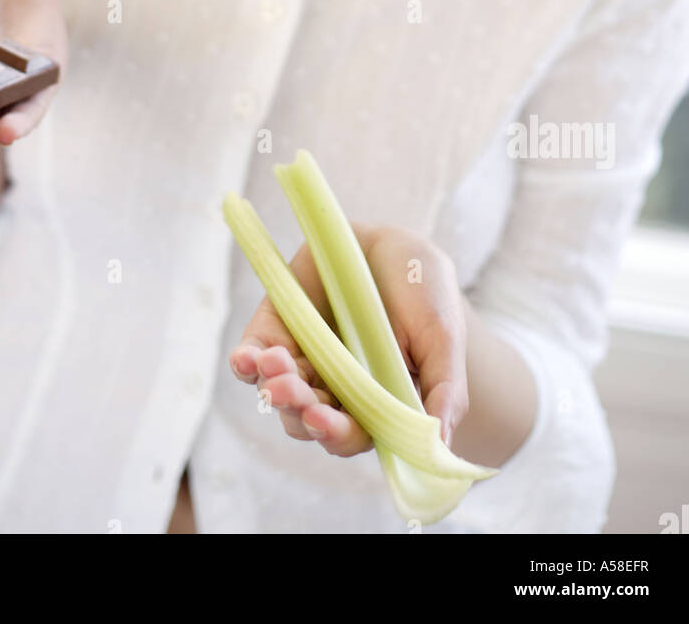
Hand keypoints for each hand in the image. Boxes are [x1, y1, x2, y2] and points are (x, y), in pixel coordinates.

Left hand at [229, 224, 468, 456]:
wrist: (392, 244)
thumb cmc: (424, 297)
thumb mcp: (443, 338)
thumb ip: (444, 390)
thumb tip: (441, 445)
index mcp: (375, 402)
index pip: (351, 435)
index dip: (335, 434)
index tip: (324, 421)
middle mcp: (334, 389)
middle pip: (306, 418)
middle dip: (298, 409)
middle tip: (292, 392)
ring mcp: (304, 360)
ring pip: (277, 392)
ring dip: (273, 387)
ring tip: (274, 364)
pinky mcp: (276, 329)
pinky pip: (253, 355)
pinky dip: (245, 362)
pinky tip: (246, 359)